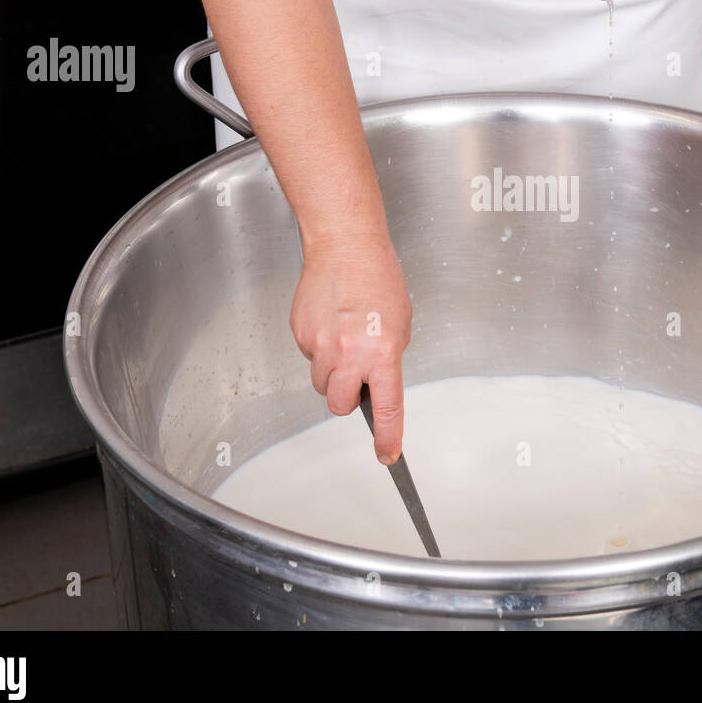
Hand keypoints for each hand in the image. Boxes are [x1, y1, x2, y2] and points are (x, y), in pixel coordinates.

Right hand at [291, 231, 411, 464]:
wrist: (346, 248)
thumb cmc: (378, 279)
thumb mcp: (400, 324)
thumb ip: (388, 360)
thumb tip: (376, 383)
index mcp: (382, 353)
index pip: (386, 408)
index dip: (387, 437)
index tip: (386, 454)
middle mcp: (350, 353)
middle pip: (340, 406)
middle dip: (348, 398)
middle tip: (358, 376)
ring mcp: (321, 345)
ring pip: (322, 383)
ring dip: (333, 372)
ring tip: (344, 339)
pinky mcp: (301, 334)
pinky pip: (310, 357)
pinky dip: (320, 347)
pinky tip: (331, 323)